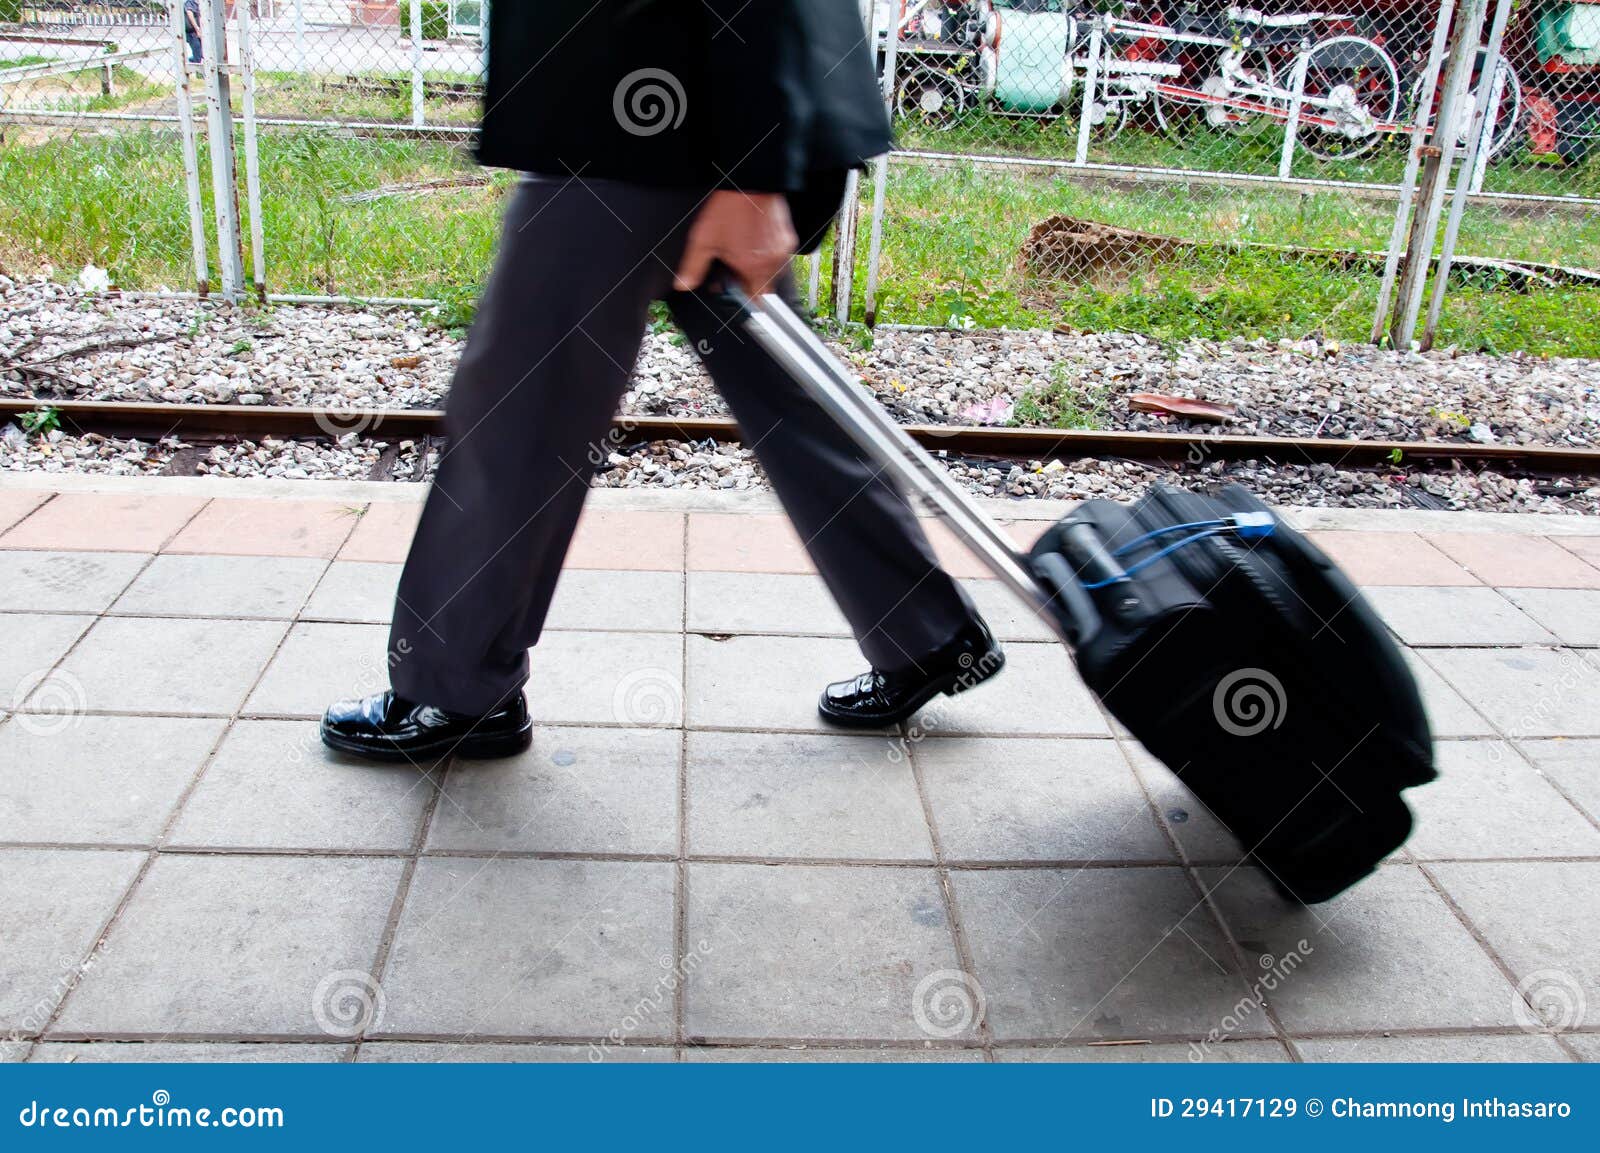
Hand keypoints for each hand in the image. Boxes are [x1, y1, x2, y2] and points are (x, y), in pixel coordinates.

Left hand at [674, 191, 796, 295]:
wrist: (750, 180)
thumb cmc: (730, 207)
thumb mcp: (704, 239)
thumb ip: (693, 266)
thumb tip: (684, 284)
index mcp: (755, 268)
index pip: (757, 300)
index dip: (743, 296)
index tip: (734, 288)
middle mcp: (774, 261)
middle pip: (764, 286)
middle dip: (749, 280)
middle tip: (734, 264)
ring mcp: (783, 249)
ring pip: (772, 270)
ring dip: (758, 266)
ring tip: (743, 249)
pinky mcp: (788, 236)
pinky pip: (778, 254)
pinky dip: (767, 252)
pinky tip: (753, 239)